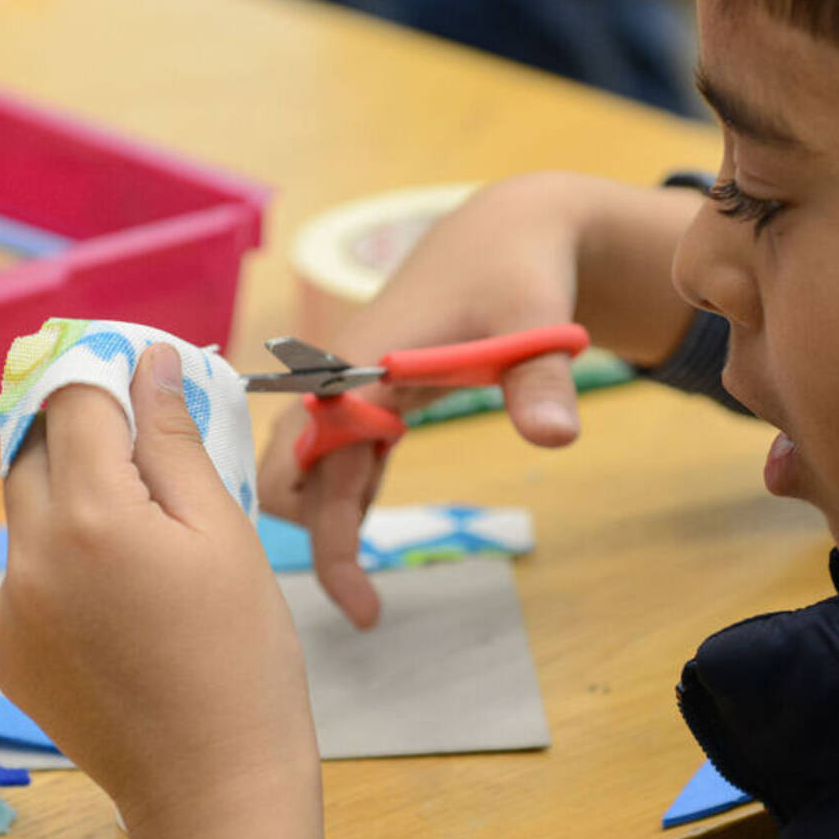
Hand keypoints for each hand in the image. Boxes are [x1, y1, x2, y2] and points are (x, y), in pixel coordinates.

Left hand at [0, 344, 324, 838]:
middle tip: (142, 443)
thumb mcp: (225, 537)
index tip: (139, 368)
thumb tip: (148, 365)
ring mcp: (8, 611)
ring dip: (73, 502)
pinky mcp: (7, 654)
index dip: (106, 374)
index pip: (74, 403)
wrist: (214, 792)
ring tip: (148, 542)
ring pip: (28, 518)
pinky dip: (64, 567)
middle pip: (33, 453)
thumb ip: (176, 442)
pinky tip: (124, 606)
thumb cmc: (243, 662)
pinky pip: (27, 580)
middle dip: (81, 434)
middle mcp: (29, 558)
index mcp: (89, 517)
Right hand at [257, 172, 703, 627]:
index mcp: (358, 365)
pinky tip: (364, 539)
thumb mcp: (535, 322)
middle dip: (306, 535)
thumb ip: (540, 382)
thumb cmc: (517, 270)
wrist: (507, 231)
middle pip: (285, 476)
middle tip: (362, 601)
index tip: (362, 608)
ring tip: (364, 594)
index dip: (329, 541)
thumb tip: (554, 439)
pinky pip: (332, 462)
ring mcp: (346, 391)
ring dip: (319, 524)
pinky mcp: (366, 400)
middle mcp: (336, 380)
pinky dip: (338, 503)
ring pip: (301, 473)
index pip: (314, 467)